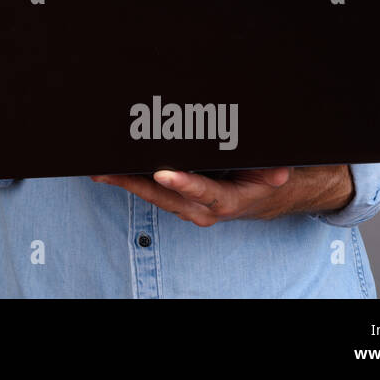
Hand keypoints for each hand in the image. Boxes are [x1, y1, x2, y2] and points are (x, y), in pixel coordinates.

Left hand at [91, 167, 294, 226]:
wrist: (260, 196)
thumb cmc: (261, 179)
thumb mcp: (272, 173)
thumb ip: (272, 172)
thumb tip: (278, 173)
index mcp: (224, 201)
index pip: (201, 192)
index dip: (183, 183)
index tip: (163, 173)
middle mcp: (202, 210)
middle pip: (164, 197)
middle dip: (134, 184)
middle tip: (109, 170)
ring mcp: (187, 209)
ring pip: (152, 197)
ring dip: (125, 184)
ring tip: (101, 170)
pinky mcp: (177, 202)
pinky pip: (151, 194)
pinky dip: (131, 183)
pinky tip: (112, 173)